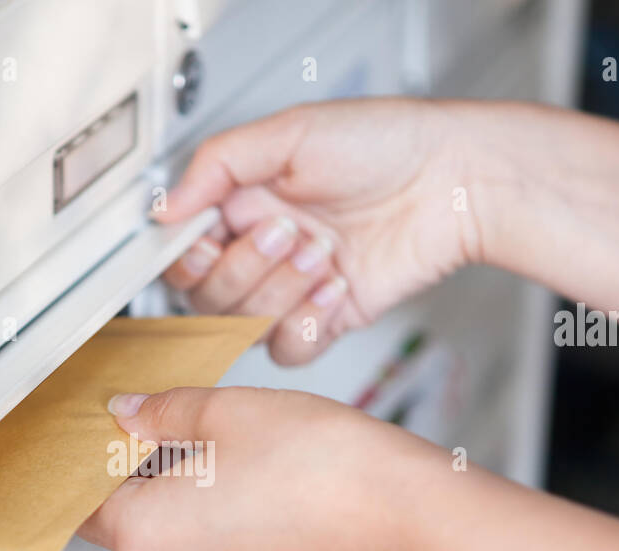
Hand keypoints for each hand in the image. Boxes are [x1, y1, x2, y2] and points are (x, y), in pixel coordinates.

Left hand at [77, 385, 440, 550]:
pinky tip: (242, 478)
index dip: (91, 458)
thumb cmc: (323, 469)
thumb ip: (161, 413)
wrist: (404, 515)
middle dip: (136, 473)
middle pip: (122, 522)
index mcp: (146, 538)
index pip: (82, 500)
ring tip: (216, 448)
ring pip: (166, 539)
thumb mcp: (225, 412)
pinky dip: (209, 519)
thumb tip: (130, 414)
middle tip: (163, 424)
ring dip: (175, 495)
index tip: (102, 431)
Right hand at [156, 97, 482, 365]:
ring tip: (323, 252)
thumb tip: (165, 207)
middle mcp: (260, 250)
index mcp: (241, 205)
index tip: (207, 242)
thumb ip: (216, 165)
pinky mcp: (325, 319)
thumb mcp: (289, 133)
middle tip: (288, 231)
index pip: (181, 254)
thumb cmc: (384, 144)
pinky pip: (288, 350)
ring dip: (281, 292)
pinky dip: (308, 325)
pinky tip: (338, 287)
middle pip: (206, 298)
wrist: (453, 181)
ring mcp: (291, 289)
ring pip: (243, 328)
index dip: (186, 258)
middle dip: (246, 268)